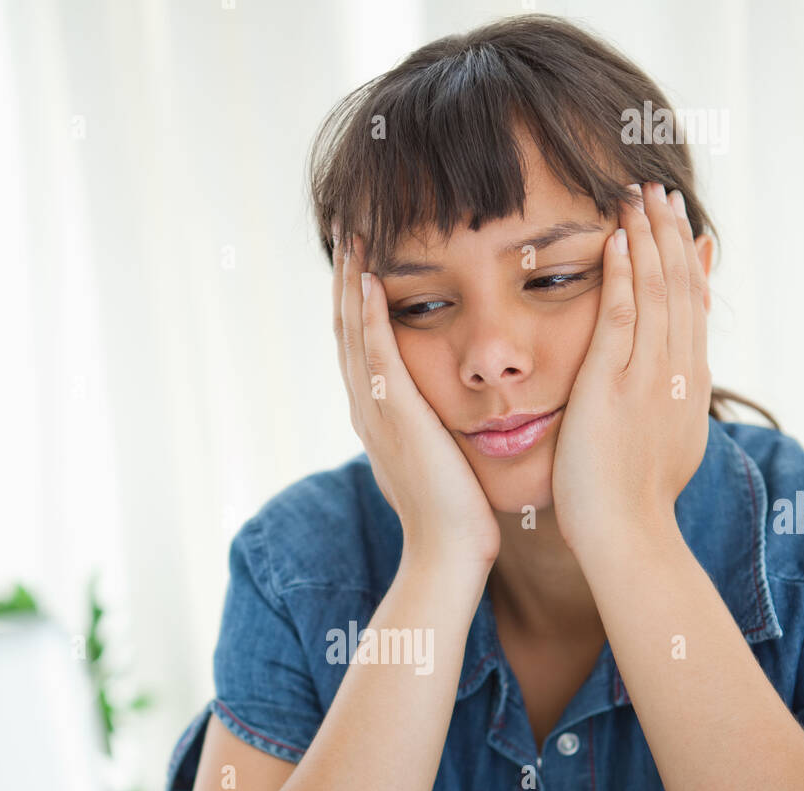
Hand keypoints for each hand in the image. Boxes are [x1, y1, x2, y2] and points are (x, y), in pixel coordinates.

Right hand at [332, 227, 500, 573]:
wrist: (449, 552)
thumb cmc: (458, 514)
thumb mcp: (444, 460)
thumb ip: (440, 431)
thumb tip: (452, 417)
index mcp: (380, 416)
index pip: (362, 344)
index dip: (356, 300)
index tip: (363, 256)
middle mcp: (367, 408)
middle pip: (346, 328)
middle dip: (345, 276)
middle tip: (346, 226)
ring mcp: (374, 411)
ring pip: (352, 332)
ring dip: (349, 280)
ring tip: (351, 233)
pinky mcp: (393, 414)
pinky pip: (374, 352)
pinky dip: (367, 314)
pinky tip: (368, 277)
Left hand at [550, 182, 710, 559]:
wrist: (628, 535)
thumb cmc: (633, 506)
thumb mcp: (665, 448)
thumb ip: (668, 410)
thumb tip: (670, 393)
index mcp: (688, 386)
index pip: (692, 310)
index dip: (687, 264)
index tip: (681, 229)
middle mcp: (677, 373)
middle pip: (681, 287)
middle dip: (669, 235)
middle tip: (659, 191)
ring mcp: (650, 377)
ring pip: (657, 291)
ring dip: (647, 238)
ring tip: (636, 195)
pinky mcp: (615, 385)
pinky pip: (623, 316)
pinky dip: (623, 274)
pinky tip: (616, 239)